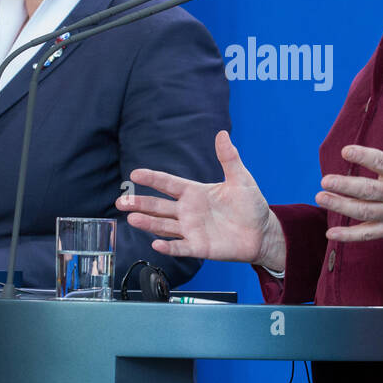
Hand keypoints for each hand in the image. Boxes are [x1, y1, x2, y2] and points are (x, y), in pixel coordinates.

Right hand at [119, 130, 286, 272]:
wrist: (261, 232)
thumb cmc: (250, 205)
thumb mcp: (240, 179)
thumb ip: (228, 159)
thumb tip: (222, 134)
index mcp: (195, 192)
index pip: (168, 183)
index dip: (152, 178)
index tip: (135, 173)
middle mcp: (188, 211)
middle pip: (159, 206)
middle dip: (140, 203)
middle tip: (121, 201)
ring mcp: (192, 230)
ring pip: (164, 225)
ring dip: (148, 223)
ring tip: (132, 218)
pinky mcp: (199, 247)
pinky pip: (180, 247)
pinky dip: (168, 246)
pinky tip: (156, 244)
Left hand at [317, 94, 382, 248]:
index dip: (364, 156)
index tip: (346, 150)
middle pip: (369, 191)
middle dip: (346, 187)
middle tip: (324, 181)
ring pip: (365, 212)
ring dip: (341, 207)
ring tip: (320, 198)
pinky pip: (369, 234)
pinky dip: (350, 236)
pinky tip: (331, 233)